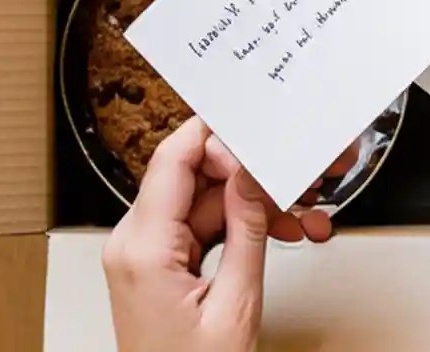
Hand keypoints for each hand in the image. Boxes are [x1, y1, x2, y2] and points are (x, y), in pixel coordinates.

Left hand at [102, 118, 331, 351]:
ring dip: (251, 205)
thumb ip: (246, 230)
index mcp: (142, 249)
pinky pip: (200, 227)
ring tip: (296, 218)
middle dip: (246, 174)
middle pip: (192, 177)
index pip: (173, 159)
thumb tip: (251, 174)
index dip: (213, 134)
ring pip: (203, 201)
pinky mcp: (157, 264)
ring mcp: (143, 254)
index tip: (251, 123)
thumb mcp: (234, 305)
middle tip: (292, 178)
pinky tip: (274, 233)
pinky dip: (237, 227)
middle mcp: (133, 244)